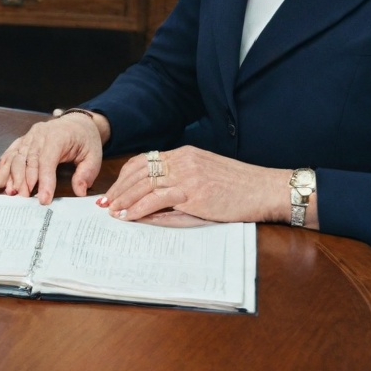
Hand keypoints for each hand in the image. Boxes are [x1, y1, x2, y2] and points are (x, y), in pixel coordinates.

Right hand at [0, 111, 107, 202]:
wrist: (77, 123)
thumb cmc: (85, 140)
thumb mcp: (94, 156)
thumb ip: (86, 173)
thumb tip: (79, 191)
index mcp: (57, 137)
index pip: (47, 160)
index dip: (44, 181)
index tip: (44, 199)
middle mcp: (39, 135)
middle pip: (28, 159)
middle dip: (24, 180)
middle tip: (23, 198)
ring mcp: (29, 137)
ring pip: (16, 156)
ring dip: (10, 176)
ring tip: (8, 192)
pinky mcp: (23, 141)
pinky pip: (10, 153)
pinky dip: (2, 167)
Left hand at [98, 146, 295, 226]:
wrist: (267, 189)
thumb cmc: (240, 188)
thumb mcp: (207, 178)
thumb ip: (181, 185)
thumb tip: (154, 202)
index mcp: (186, 154)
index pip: (145, 161)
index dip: (125, 176)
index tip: (114, 190)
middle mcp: (184, 160)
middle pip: (140, 172)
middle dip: (118, 189)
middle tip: (104, 203)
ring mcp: (189, 175)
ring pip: (145, 185)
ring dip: (124, 199)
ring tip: (111, 212)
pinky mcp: (195, 192)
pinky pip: (158, 199)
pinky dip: (139, 208)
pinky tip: (129, 216)